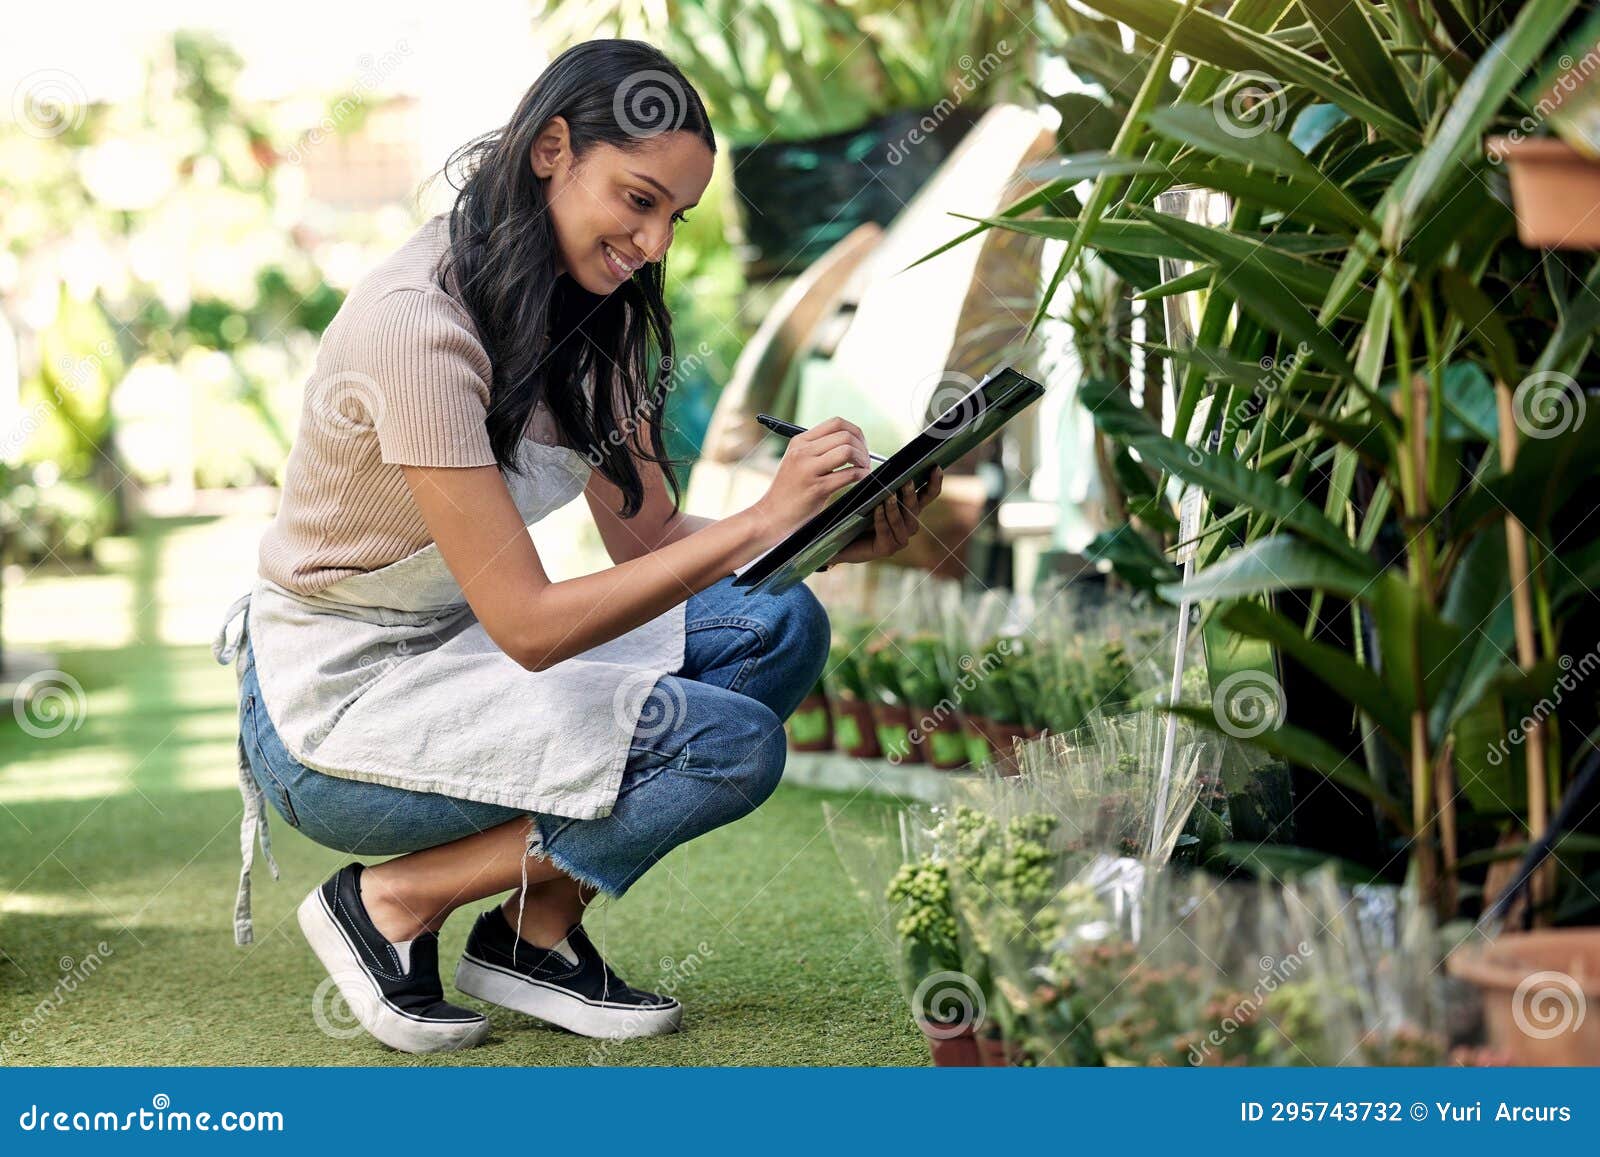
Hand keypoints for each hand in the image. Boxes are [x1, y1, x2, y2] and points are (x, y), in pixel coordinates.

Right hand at [749, 416, 871, 544]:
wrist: (771, 516)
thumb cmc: (789, 491)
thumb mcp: (798, 461)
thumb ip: (819, 450)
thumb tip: (853, 442)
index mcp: (799, 441)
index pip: (836, 423)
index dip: (855, 432)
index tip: (861, 445)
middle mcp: (802, 451)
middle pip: (845, 436)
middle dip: (863, 448)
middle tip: (865, 461)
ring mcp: (808, 469)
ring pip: (847, 451)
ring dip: (863, 460)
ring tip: (863, 470)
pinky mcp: (816, 488)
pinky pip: (849, 474)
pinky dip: (861, 475)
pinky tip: (860, 479)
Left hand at [830, 467, 943, 565]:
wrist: (843, 540)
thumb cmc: (859, 514)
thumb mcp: (875, 496)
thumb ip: (888, 486)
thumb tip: (895, 468)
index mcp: (911, 510)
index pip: (928, 495)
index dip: (934, 482)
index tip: (935, 467)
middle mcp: (910, 525)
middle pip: (915, 507)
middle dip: (911, 493)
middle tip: (907, 480)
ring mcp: (900, 539)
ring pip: (901, 520)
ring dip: (894, 507)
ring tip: (889, 494)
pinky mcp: (887, 549)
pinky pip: (886, 531)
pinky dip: (881, 519)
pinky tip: (876, 509)